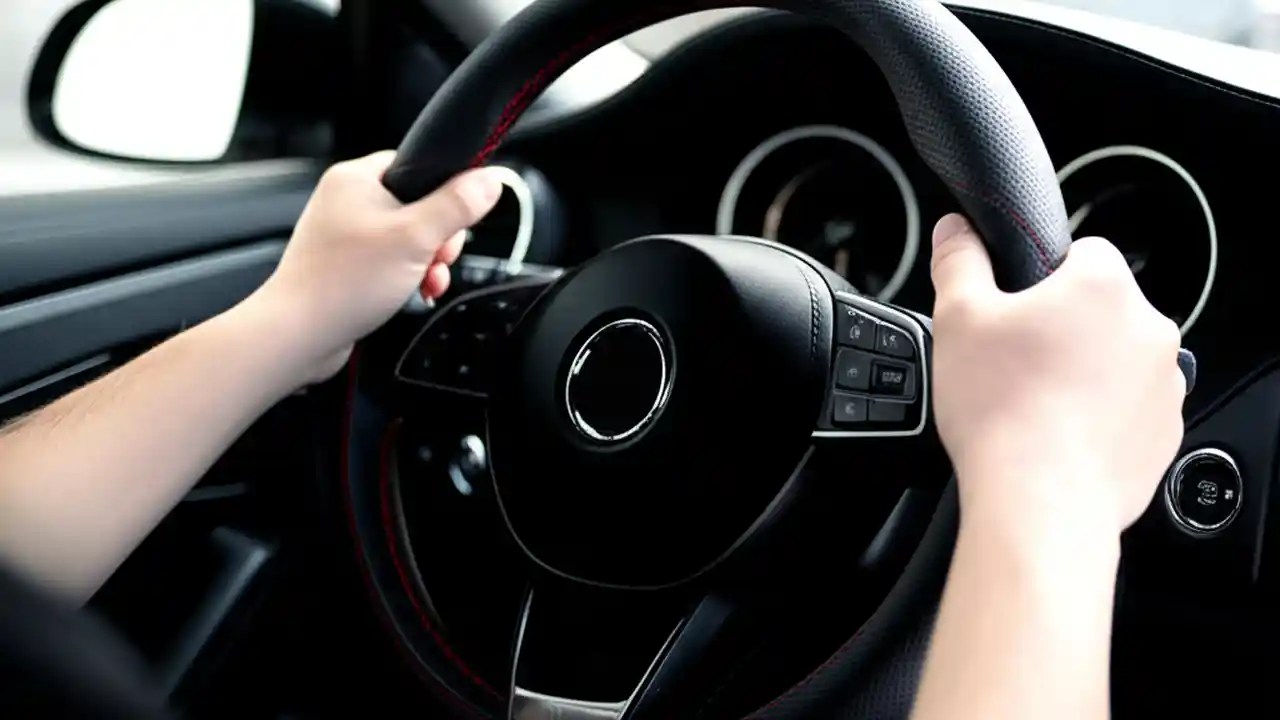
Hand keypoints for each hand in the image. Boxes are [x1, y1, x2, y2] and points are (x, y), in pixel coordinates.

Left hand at [252, 151, 502, 381]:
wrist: (299, 335)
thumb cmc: (342, 284)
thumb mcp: (416, 238)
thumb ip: (456, 205)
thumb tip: (490, 180)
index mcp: (357, 178)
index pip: (418, 165)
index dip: (446, 193)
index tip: (457, 221)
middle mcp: (347, 200)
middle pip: (418, 205)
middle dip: (439, 238)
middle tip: (438, 258)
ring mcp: (345, 234)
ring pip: (408, 238)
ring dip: (428, 262)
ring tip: (427, 282)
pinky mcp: (347, 265)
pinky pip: (391, 261)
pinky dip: (409, 276)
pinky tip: (413, 293)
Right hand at [929, 213, 1184, 540]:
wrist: (1040, 502)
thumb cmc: (1002, 410)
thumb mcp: (958, 318)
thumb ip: (959, 261)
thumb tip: (957, 230)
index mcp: (1103, 285)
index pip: (1079, 252)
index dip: (1038, 279)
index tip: (1011, 313)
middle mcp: (1148, 328)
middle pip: (1098, 309)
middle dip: (1059, 329)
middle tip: (1012, 363)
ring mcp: (1164, 384)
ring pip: (1114, 360)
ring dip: (1081, 372)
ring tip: (1032, 404)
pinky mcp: (1164, 433)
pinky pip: (1127, 410)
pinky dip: (1097, 417)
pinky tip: (1055, 435)